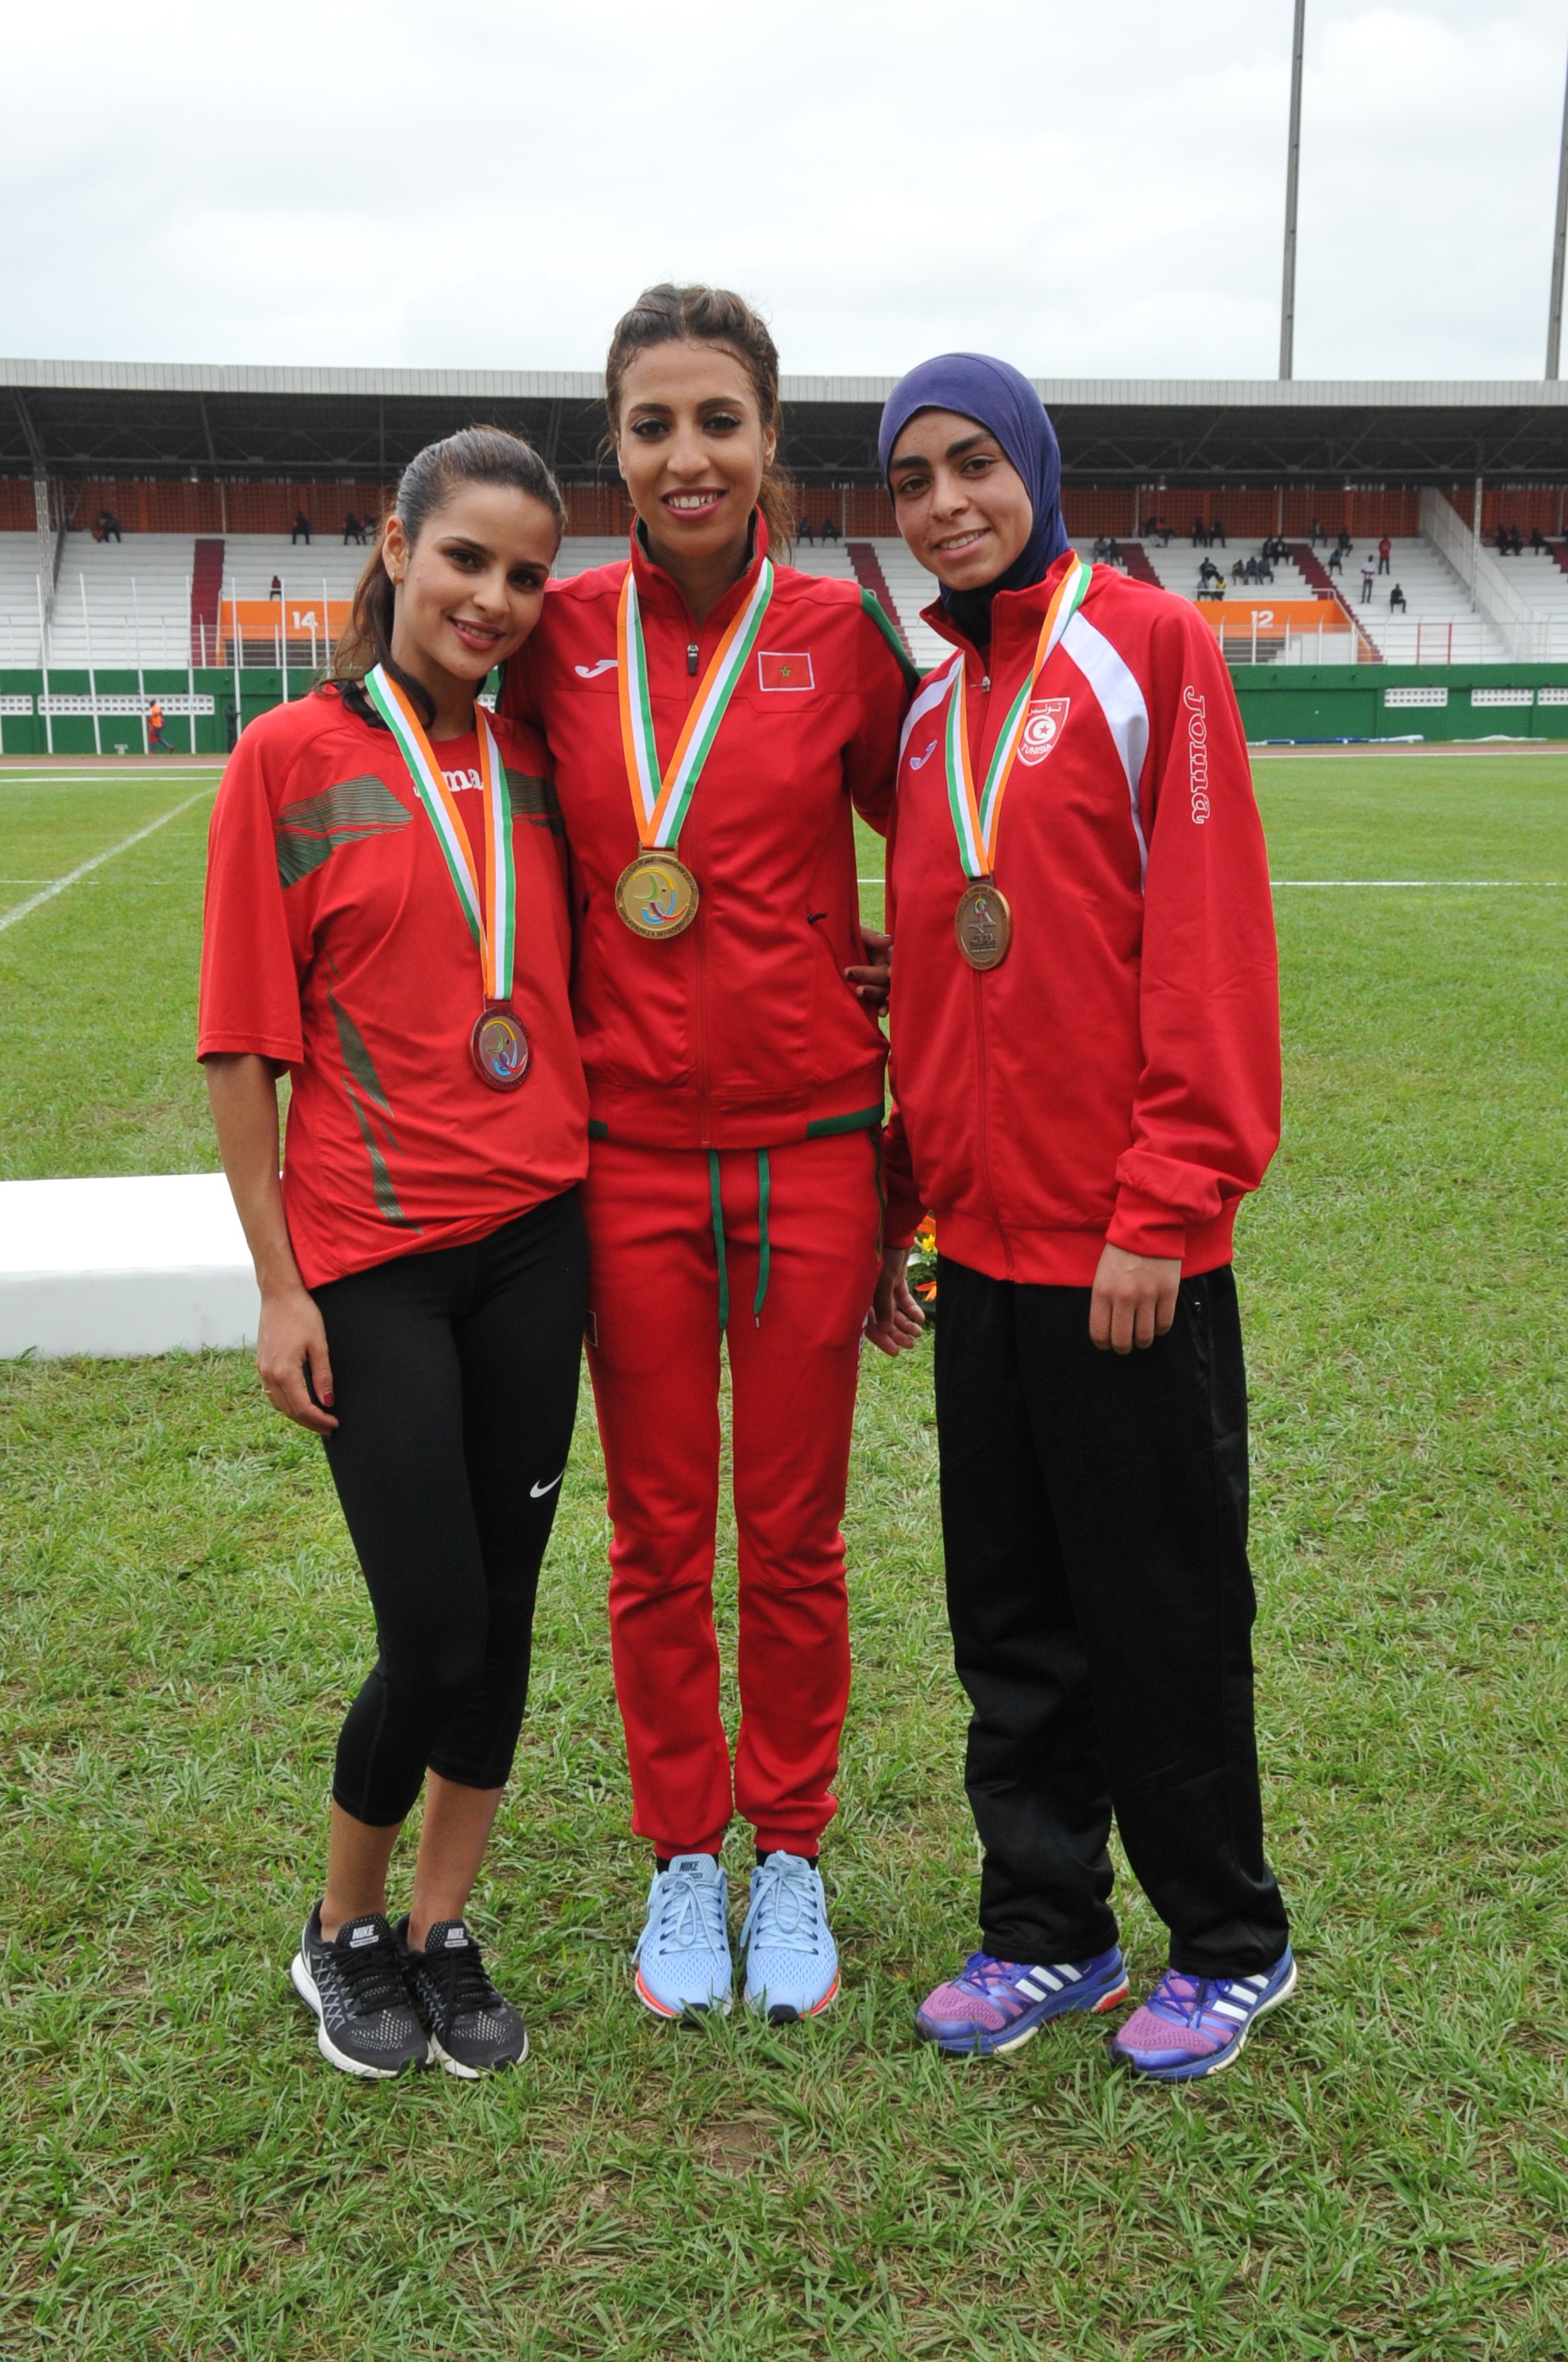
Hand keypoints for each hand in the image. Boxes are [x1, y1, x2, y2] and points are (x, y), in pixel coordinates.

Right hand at [256, 1284, 337, 1431]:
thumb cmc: (302, 1314)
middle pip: (289, 1410)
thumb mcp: (319, 1345)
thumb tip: (328, 1401)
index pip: (303, 1407)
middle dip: (309, 1422)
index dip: (319, 1419)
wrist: (279, 1294)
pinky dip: (286, 1402)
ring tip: (316, 1419)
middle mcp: (269, 1374)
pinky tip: (299, 1402)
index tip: (334, 1424)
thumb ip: (323, 1376)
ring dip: (297, 1415)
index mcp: (284, 1371)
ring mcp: (262, 1369)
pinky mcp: (261, 1363)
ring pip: (278, 1403)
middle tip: (328, 1429)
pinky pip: (272, 1392)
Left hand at [845, 928, 890, 1010]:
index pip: (895, 958)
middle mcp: (883, 966)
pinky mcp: (870, 993)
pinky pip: (880, 1002)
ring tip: (858, 991)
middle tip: (849, 973)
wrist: (826, 946)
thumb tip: (889, 940)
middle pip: (885, 977)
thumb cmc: (843, 934)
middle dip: (870, 976)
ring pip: (883, 991)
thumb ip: (871, 937)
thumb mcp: (856, 932)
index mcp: (884, 951)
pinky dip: (881, 1008)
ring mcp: (876, 981)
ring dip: (874, 993)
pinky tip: (880, 1013)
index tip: (889, 973)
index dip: (895, 967)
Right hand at [865, 1246, 925, 1355]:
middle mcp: (870, 1292)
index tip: (895, 1351)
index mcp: (861, 1295)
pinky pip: (902, 1297)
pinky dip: (911, 1307)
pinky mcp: (895, 1278)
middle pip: (883, 1320)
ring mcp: (883, 1285)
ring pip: (893, 1310)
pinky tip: (920, 1317)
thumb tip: (885, 1330)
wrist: (894, 1229)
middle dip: (897, 1333)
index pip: (869, 1323)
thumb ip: (883, 1306)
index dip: (881, 1338)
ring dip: (905, 1322)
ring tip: (918, 1333)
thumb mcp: (882, 1281)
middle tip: (911, 1344)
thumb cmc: (882, 1253)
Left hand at [1088, 1246, 1181, 1354]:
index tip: (1108, 1343)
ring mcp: (1148, 1296)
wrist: (1148, 1227)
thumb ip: (1104, 1300)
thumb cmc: (1121, 1251)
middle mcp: (1124, 1297)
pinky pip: (1164, 1324)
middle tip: (1125, 1344)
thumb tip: (1108, 1327)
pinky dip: (1160, 1329)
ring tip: (1142, 1335)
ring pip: (1145, 1336)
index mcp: (1103, 1292)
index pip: (1099, 1333)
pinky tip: (1156, 1323)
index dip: (1104, 1344)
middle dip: (1123, 1347)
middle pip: (1122, 1341)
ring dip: (1142, 1341)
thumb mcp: (1102, 1274)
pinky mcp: (1168, 1293)